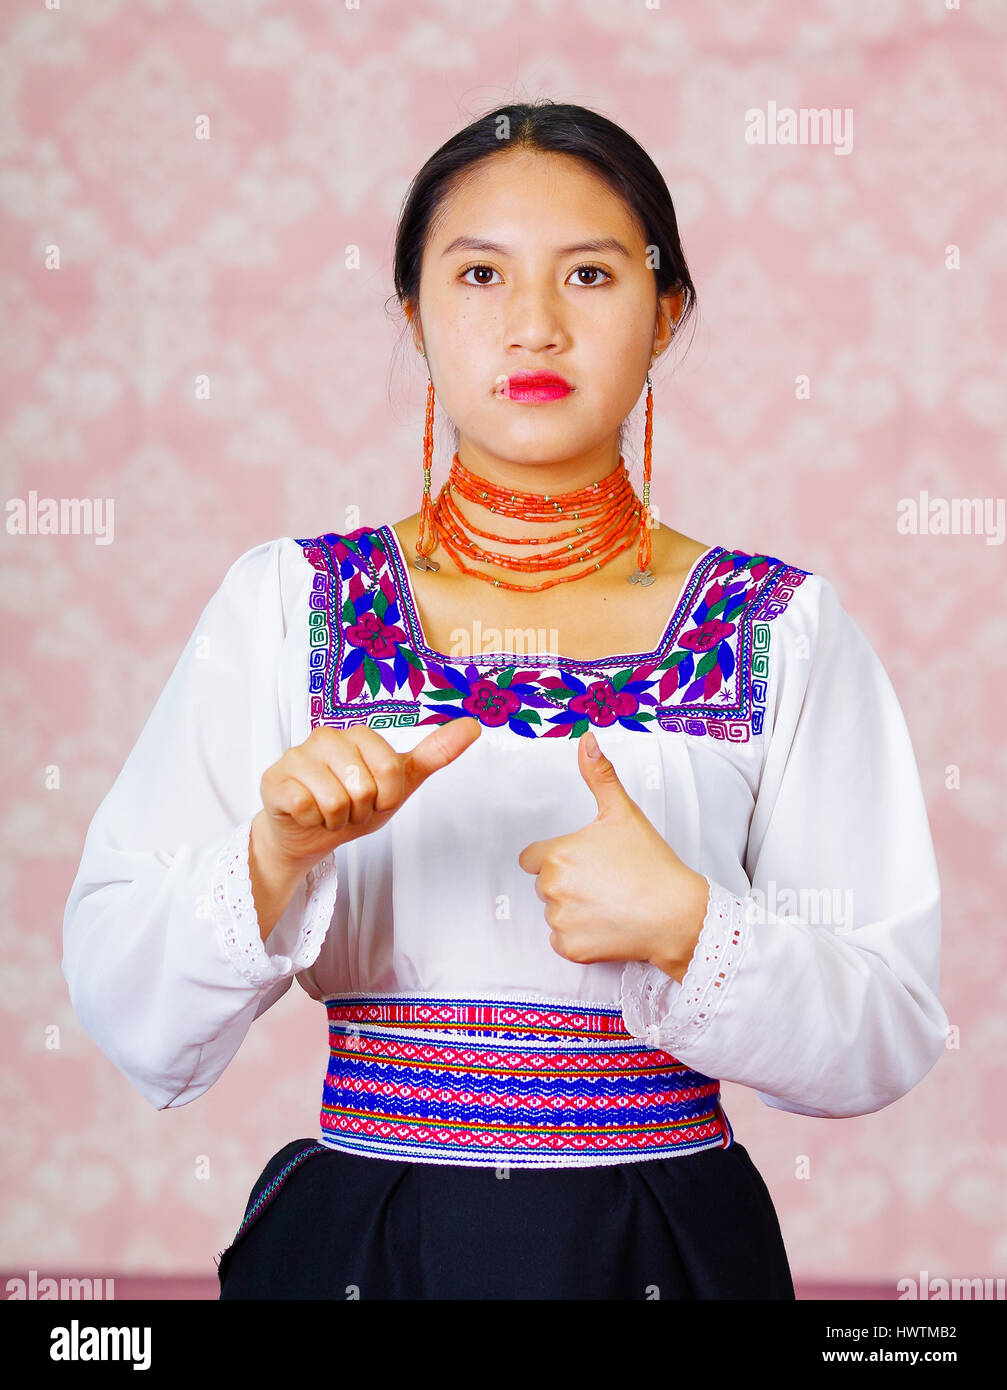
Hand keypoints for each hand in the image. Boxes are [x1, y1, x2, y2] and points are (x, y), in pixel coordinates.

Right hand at [254, 717, 481, 874]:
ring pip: (333, 800)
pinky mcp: (274, 780)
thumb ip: (435, 754)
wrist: (309, 835)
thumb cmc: (354, 804)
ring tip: (328, 813)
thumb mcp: (399, 783)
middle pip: (363, 786)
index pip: (390, 769)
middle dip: (361, 810)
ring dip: (336, 820)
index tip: (376, 798)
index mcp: (357, 734)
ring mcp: (296, 756)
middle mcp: (325, 737)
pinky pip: (304, 806)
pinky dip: (311, 821)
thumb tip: (474, 725)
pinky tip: (306, 815)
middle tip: (349, 808)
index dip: (387, 796)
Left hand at [517, 730, 709, 978]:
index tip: (584, 862)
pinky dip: (581, 938)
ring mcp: (560, 921)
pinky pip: (564, 942)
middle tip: (605, 882)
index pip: (532, 858)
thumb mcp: (624, 812)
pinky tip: (608, 925)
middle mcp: (552, 888)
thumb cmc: (651, 864)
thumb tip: (586, 740)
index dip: (557, 858)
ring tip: (611, 903)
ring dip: (575, 911)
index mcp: (557, 854)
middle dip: (568, 884)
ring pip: (555, 914)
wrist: (677, 914)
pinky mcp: (571, 948)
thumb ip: (599, 776)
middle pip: (545, 886)